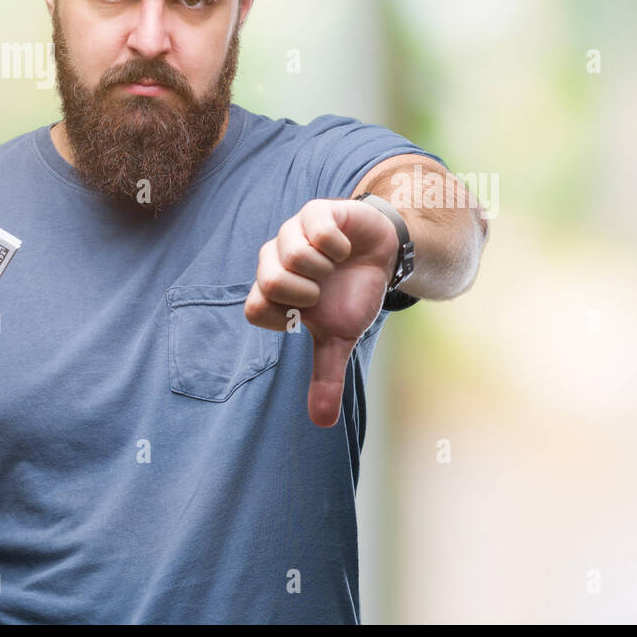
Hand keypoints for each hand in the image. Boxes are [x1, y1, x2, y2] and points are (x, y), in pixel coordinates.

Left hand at [245, 198, 399, 427]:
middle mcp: (275, 260)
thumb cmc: (352, 295)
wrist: (382, 256)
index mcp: (272, 290)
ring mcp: (293, 232)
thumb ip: (326, 375)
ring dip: (323, 268)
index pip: (255, 309)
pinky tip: (343, 247)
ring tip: (334, 267)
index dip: (286, 316)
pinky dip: (335, 244)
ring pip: (290, 253)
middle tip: (323, 290)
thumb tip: (322, 424)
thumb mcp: (340, 337)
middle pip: (269, 282)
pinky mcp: (315, 212)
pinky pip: (315, 226)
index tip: (310, 314)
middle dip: (305, 293)